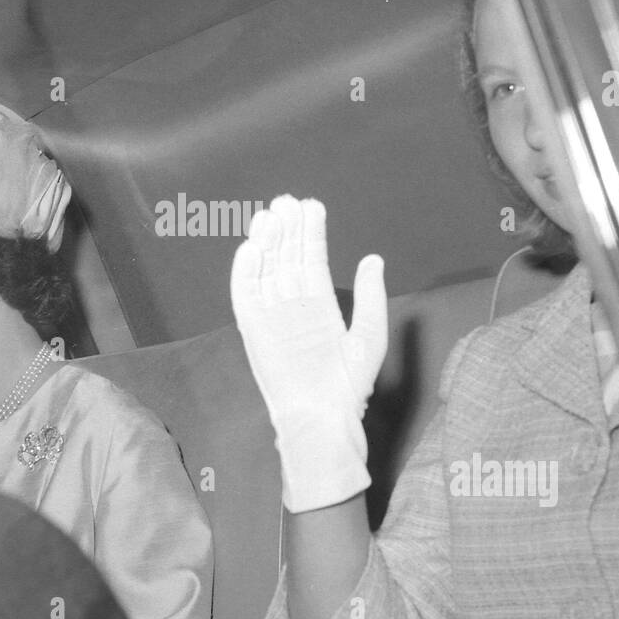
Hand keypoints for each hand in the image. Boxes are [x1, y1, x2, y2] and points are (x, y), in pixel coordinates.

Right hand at [231, 196, 386, 511]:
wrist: (323, 418)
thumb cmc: (348, 386)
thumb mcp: (370, 338)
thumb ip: (369, 298)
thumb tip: (373, 259)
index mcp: (320, 305)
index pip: (311, 259)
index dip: (310, 233)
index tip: (310, 206)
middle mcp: (292, 305)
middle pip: (286, 258)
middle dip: (286, 229)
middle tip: (286, 200)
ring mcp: (271, 315)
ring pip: (265, 270)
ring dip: (267, 242)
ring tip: (270, 215)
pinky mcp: (252, 329)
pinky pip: (245, 295)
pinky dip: (245, 271)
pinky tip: (253, 247)